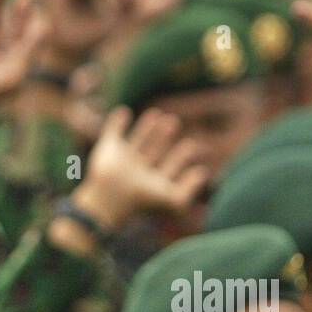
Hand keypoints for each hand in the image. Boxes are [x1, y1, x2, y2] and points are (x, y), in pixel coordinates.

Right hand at [69, 106, 207, 231]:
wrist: (112, 197)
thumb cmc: (144, 200)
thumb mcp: (174, 198)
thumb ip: (191, 188)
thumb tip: (203, 173)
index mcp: (152, 181)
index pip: (169, 166)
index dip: (180, 156)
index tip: (191, 145)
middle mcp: (138, 170)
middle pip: (154, 150)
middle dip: (164, 136)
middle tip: (174, 121)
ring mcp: (122, 159)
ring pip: (137, 140)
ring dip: (146, 127)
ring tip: (156, 113)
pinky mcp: (108, 149)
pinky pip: (113, 133)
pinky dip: (117, 123)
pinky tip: (124, 112)